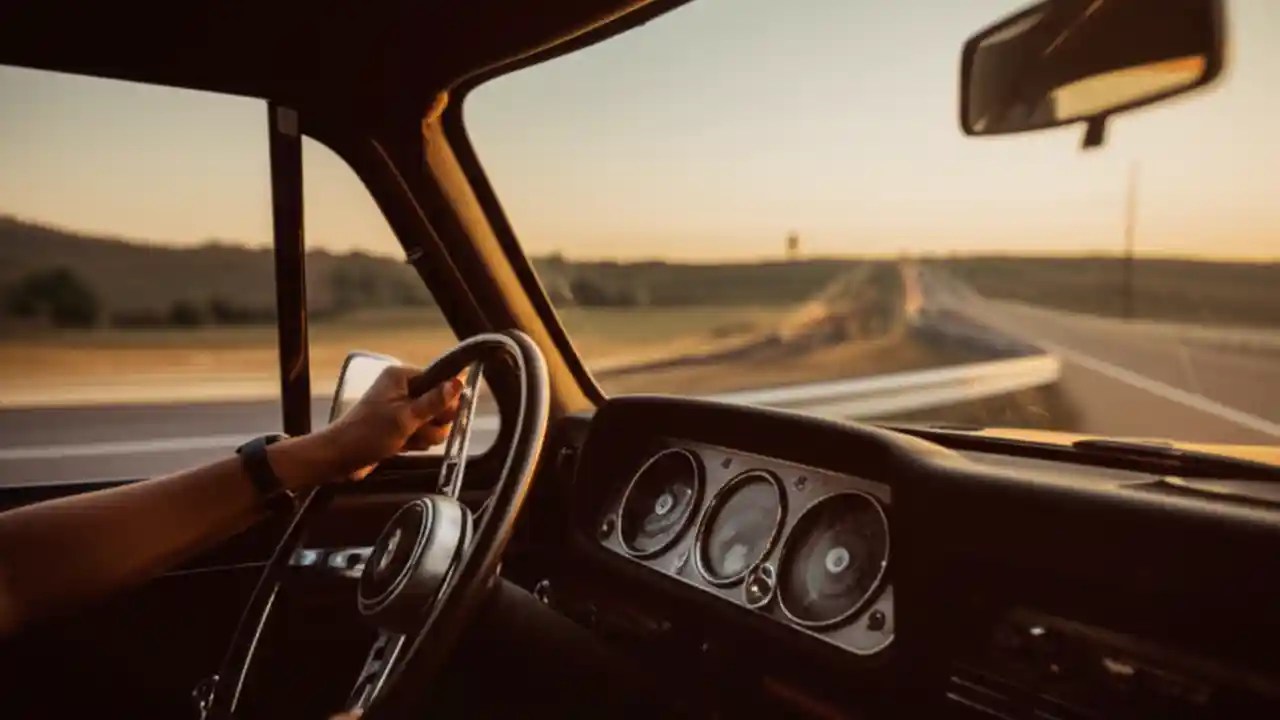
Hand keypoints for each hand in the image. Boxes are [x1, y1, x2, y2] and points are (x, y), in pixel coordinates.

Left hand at [269, 366, 464, 488]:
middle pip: (441, 404)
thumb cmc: (368, 434)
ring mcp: (403, 408)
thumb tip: (459, 382)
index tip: (438, 416)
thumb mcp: (405, 418)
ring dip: (423, 436)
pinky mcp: (401, 426)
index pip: (441, 381)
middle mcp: (404, 388)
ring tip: (404, 440)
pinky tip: (401, 446)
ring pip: (434, 422)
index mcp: (402, 376)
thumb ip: (434, 402)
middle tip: (415, 430)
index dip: (445, 401)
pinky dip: (415, 442)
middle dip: (433, 423)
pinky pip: (423, 433)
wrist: (339, 458)